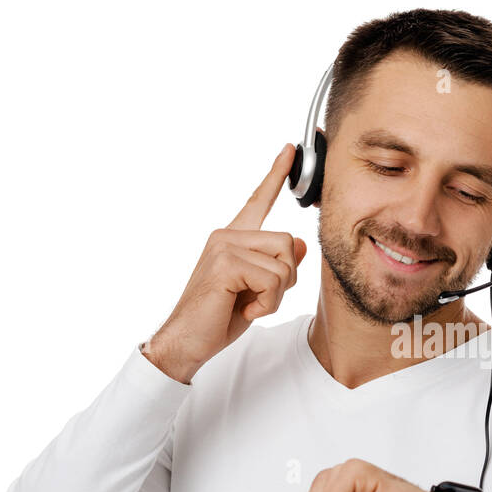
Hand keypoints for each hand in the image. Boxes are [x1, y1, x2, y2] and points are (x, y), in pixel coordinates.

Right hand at [144, 144, 306, 383]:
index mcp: (233, 239)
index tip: (290, 149)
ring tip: (249, 304)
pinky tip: (244, 309)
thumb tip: (302, 244)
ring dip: (276, 294)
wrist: (188, 341)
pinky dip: (267, 303)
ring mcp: (224, 247)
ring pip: (285, 262)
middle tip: (260, 298)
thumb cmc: (219, 318)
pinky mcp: (225, 263)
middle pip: (288, 241)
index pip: (258, 201)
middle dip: (286, 278)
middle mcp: (227, 236)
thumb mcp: (258, 290)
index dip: (276, 175)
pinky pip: (273, 279)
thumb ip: (278, 266)